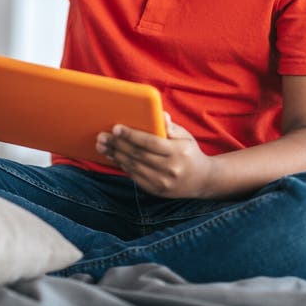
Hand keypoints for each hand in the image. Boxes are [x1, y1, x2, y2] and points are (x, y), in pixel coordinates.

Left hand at [95, 112, 213, 198]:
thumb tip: (160, 115)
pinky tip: (114, 156)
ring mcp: (163, 182)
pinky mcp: (156, 191)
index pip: (151, 142)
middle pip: (138, 155)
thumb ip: (171, 127)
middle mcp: (170, 169)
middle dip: (118, 145)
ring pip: (134, 167)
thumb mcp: (185, 136)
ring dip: (115, 155)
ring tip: (102, 146)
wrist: (202, 180)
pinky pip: (135, 177)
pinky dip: (122, 166)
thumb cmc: (190, 152)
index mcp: (178, 152)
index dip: (132, 135)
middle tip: (102, 136)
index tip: (116, 128)